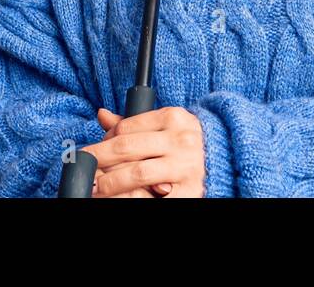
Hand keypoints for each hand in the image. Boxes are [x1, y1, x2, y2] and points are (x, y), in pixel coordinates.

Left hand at [82, 106, 205, 197]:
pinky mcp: (189, 191)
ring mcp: (186, 166)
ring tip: (96, 187)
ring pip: (135, 173)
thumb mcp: (167, 126)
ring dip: (109, 182)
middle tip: (83, 167)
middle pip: (126, 148)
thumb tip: (102, 115)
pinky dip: (131, 197)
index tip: (93, 149)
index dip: (105, 139)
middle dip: (98, 159)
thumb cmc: (190, 143)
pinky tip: (119, 198)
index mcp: (174, 117)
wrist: (230, 160)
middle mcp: (181, 139)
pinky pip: (151, 196)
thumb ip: (135, 123)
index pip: (127, 127)